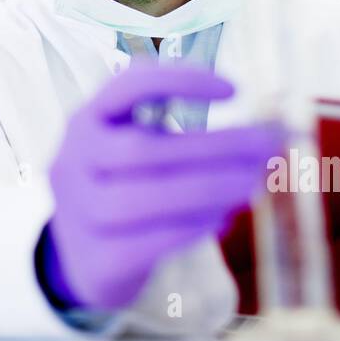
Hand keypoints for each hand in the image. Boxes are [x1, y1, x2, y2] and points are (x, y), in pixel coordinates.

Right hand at [40, 62, 279, 311]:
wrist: (83, 259)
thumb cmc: (123, 187)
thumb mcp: (134, 148)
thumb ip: (179, 136)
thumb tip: (263, 138)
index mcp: (87, 120)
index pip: (127, 87)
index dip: (179, 81)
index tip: (236, 90)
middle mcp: (73, 160)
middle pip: (140, 149)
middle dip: (212, 148)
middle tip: (266, 149)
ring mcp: (78, 212)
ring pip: (140, 198)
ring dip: (206, 189)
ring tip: (250, 185)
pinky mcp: (96, 259)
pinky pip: (148, 242)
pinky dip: (191, 227)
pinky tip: (223, 218)